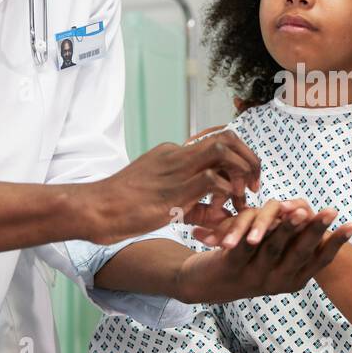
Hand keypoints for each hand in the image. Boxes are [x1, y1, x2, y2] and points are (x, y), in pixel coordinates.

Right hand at [75, 130, 261, 243]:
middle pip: (227, 137)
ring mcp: (175, 168)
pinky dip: (225, 196)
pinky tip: (220, 214)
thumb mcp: (165, 204)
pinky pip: (213, 181)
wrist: (95, 209)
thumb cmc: (123, 209)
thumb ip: (196, 206)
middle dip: (249, 159)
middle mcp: (177, 154)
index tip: (246, 182)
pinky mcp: (174, 188)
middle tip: (255, 186)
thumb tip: (222, 215)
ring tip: (242, 197)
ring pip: (223, 151)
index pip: (217, 142)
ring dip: (241, 173)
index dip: (239, 157)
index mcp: (173, 153)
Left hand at [175, 203, 351, 303]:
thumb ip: (299, 248)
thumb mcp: (276, 261)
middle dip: (317, 230)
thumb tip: (332, 227)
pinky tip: (263, 217)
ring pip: (274, 248)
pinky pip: (246, 245)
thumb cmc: (248, 267)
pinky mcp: (230, 267)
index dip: (337, 243)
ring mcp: (253, 278)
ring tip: (303, 210)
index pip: (319, 261)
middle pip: (300, 254)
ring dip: (289, 228)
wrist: (203, 284)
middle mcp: (276, 283)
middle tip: (332, 211)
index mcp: (292, 281)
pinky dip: (256, 229)